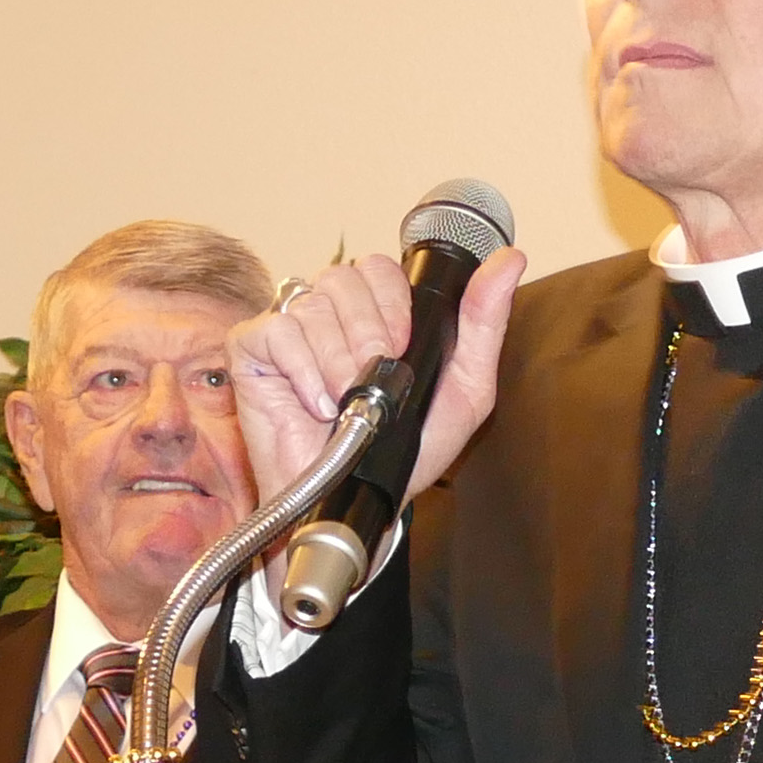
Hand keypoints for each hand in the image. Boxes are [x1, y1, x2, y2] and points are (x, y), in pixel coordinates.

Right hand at [230, 244, 524, 513]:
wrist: (356, 502)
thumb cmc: (400, 452)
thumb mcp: (462, 392)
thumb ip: (484, 325)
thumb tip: (509, 260)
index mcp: (375, 314)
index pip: (378, 268)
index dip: (391, 302)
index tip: (401, 347)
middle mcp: (331, 313)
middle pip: (344, 277)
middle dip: (367, 331)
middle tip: (372, 378)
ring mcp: (289, 328)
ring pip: (313, 306)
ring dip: (337, 360)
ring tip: (344, 402)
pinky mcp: (253, 350)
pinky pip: (277, 331)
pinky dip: (302, 369)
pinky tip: (315, 402)